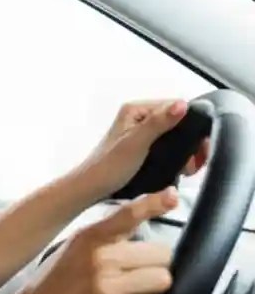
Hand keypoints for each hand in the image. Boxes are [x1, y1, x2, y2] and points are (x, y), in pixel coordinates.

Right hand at [0, 188, 177, 293]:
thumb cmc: (51, 288)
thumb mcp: (70, 251)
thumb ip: (103, 240)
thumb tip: (143, 229)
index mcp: (88, 237)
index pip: (128, 214)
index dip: (154, 203)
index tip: (172, 196)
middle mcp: (99, 257)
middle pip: (161, 254)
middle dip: (153, 267)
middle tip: (132, 278)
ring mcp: (104, 286)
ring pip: (162, 280)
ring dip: (150, 290)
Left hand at [66, 99, 208, 203]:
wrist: (92, 188)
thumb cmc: (108, 167)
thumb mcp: (136, 143)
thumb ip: (158, 123)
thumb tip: (181, 105)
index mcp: (136, 110)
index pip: (175, 106)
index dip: (192, 123)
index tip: (201, 144)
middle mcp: (139, 117)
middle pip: (178, 122)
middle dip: (191, 141)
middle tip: (196, 161)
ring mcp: (141, 132)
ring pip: (175, 135)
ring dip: (186, 151)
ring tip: (190, 167)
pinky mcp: (143, 146)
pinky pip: (168, 146)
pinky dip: (178, 156)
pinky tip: (182, 168)